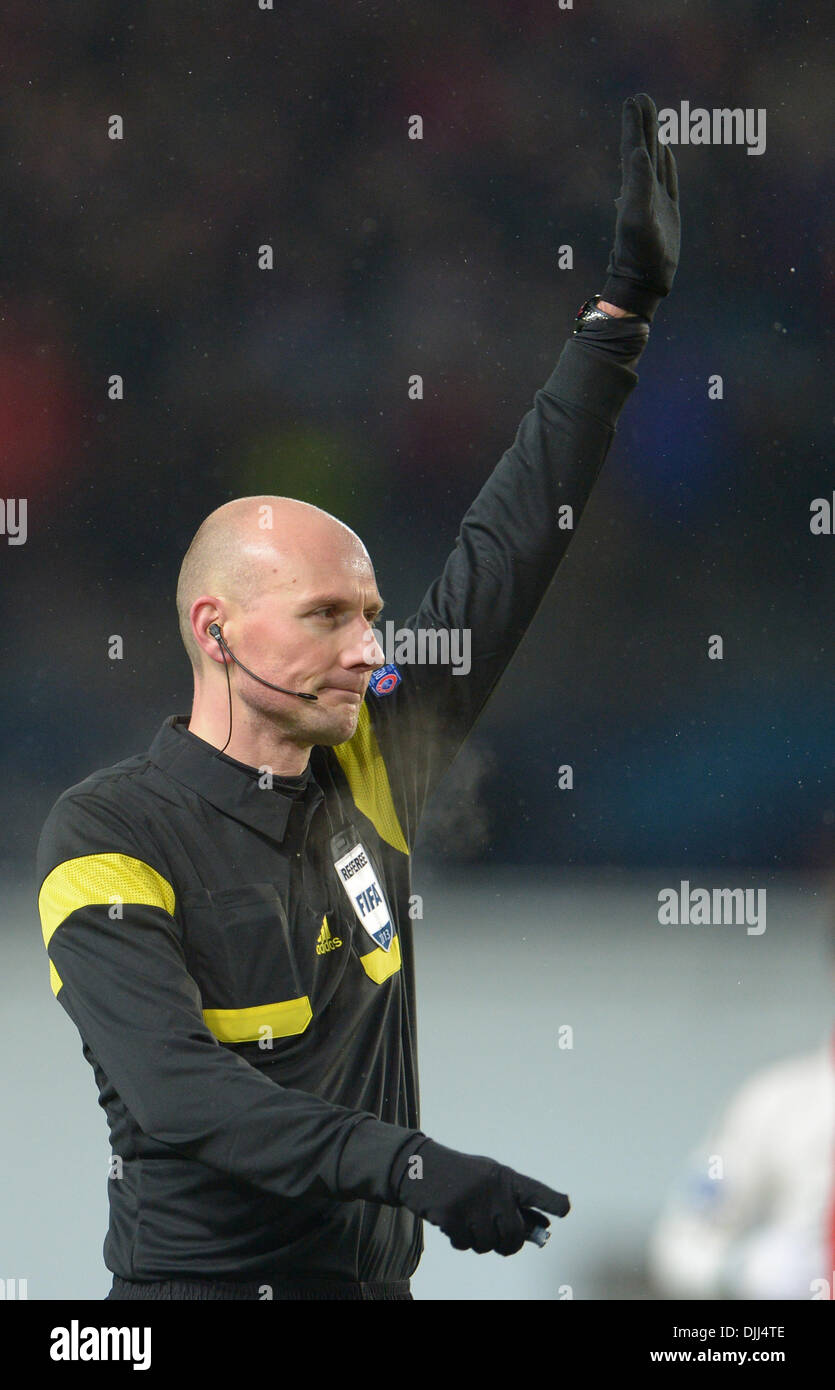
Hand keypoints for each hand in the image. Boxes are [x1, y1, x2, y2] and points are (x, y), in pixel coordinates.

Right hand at [395, 1136, 569, 1255]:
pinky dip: (460, 1241)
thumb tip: (538, 1228)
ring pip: (488, 1244)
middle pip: (513, 1234)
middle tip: (501, 1241)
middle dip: (508, 1244)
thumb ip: (512, 1201)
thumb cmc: (460, 1175)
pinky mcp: (452, 1216)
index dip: (553, 1202)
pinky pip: (465, 1245)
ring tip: (469, 1223)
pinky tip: (454, 1225)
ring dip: (479, 1241)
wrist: (419, 1167)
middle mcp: (493, 1189)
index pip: (536, 1192)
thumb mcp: (489, 1178)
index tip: (564, 1209)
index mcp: (505, 1177)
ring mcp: (472, 1203)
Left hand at [600, 93, 679, 321]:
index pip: (633, 149)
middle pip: (643, 148)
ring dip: (654, 138)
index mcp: (633, 188)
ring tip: (654, 116)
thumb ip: (637, 185)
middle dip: (643, 123)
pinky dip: (667, 163)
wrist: (645, 281)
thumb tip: (639, 151)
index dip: (633, 125)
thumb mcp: (637, 218)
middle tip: (642, 98)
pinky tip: (667, 151)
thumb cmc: (640, 253)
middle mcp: (642, 190)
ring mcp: (655, 200)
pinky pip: (668, 180)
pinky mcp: (668, 212)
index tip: (634, 100)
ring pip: (655, 160)